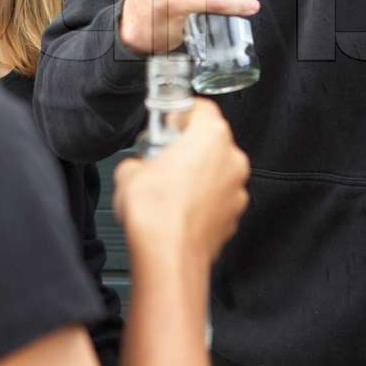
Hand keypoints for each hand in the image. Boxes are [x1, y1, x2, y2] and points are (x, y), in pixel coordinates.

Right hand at [114, 100, 249, 262]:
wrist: (168, 257)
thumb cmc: (156, 213)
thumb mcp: (129, 172)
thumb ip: (137, 161)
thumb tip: (136, 168)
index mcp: (211, 136)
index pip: (202, 108)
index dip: (182, 113)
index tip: (170, 120)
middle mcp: (232, 161)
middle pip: (212, 142)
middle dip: (189, 148)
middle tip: (164, 157)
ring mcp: (237, 191)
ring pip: (216, 173)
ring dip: (197, 177)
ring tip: (169, 190)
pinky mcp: (233, 217)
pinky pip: (217, 200)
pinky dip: (202, 202)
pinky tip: (178, 211)